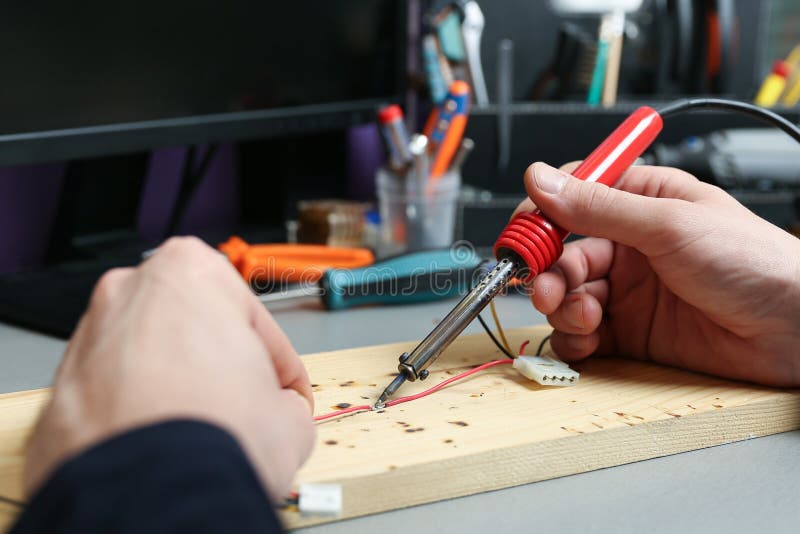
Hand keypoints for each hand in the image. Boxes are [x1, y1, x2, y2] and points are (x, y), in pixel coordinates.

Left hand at [24, 237, 314, 499]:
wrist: (152, 492)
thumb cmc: (215, 434)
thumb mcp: (290, 413)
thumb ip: (284, 397)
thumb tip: (279, 412)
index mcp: (188, 270)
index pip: (252, 319)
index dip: (277, 362)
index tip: (282, 389)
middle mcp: (127, 294)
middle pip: (191, 331)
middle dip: (217, 367)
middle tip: (242, 406)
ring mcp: (87, 342)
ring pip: (147, 362)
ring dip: (174, 390)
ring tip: (202, 431)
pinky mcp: (60, 393)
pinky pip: (112, 398)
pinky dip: (136, 417)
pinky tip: (164, 445)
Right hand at [517, 162, 799, 386]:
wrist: (794, 331)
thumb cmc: (754, 263)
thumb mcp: (669, 225)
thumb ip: (599, 207)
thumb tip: (541, 181)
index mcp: (641, 203)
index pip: (573, 198)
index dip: (542, 215)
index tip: (522, 234)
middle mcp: (630, 246)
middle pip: (561, 253)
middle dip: (547, 273)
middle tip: (544, 288)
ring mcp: (629, 291)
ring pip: (566, 296)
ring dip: (562, 308)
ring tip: (584, 317)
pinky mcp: (631, 333)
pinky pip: (583, 335)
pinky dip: (574, 339)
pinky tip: (590, 339)